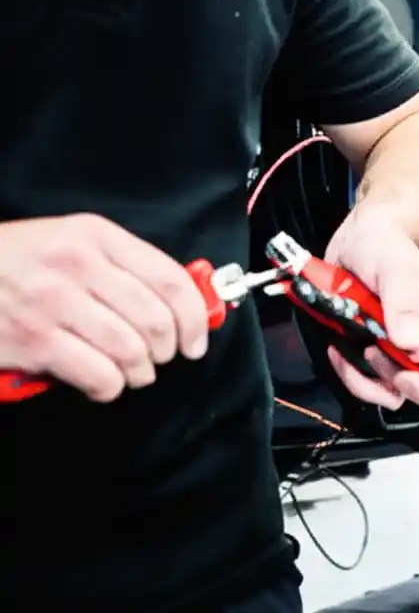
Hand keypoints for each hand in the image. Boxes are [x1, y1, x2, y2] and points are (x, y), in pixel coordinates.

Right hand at [0, 214, 210, 401]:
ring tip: (132, 373)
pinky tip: (103, 382)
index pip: (169, 278)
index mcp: (94, 236)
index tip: (197, 340)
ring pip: (131, 351)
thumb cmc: (14, 262)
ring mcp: (52, 302)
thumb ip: (121, 266)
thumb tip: (180, 303)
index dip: (195, 317)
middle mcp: (77, 264)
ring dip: (140, 373)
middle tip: (159, 359)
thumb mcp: (69, 243)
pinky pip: (99, 375)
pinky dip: (110, 387)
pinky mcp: (32, 339)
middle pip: (155, 320)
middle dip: (167, 350)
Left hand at [323, 209, 418, 409]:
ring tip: (360, 348)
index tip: (409, 359)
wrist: (357, 241)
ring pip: (395, 394)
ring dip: (372, 382)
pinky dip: (351, 375)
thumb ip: (404, 305)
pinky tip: (339, 350)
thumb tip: (411, 344)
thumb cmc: (386, 247)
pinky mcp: (370, 355)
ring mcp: (396, 353)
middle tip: (377, 351)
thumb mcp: (398, 270)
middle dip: (400, 381)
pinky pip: (366, 384)